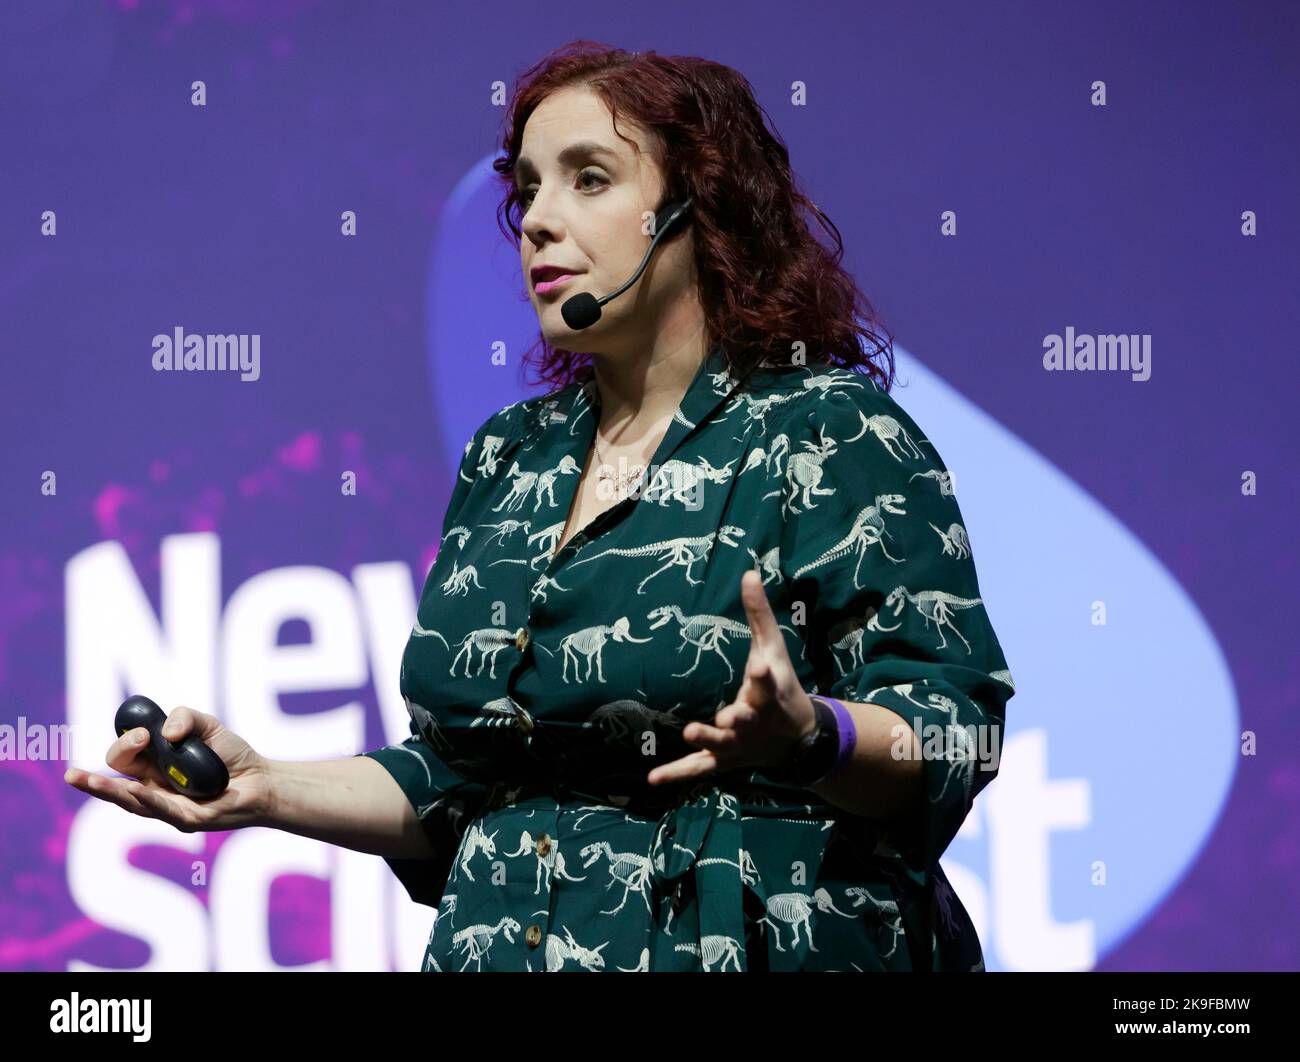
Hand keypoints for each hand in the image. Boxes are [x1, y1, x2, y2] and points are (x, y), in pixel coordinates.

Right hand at [63, 706, 271, 832]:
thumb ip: (186, 717)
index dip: (128, 740)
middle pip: (117, 776)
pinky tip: (134, 791)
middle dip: (120, 753)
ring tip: (83, 779)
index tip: (147, 730)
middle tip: (140, 739)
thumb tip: (166, 732)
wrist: (263, 779)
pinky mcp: (186, 819)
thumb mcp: (209, 726)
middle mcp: (153, 787)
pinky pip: (162, 811)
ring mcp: (167, 806)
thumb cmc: (231, 755)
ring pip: (128, 800)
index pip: (124, 755)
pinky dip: (148, 800)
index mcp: (152, 765)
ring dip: (106, 789)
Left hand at [647, 569, 816, 784]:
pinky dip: (677, 774)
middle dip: (736, 719)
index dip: (764, 675)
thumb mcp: (773, 650)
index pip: (768, 681)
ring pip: (720, 745)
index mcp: (769, 691)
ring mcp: (738, 745)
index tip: (761, 667)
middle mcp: (754, 721)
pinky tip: (652, 778)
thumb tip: (748, 572)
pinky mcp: (723, 762)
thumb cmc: (782, 687)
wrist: (799, 740)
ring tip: (689, 733)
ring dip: (705, 741)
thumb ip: (759, 615)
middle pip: (744, 719)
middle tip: (726, 718)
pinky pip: (698, 769)